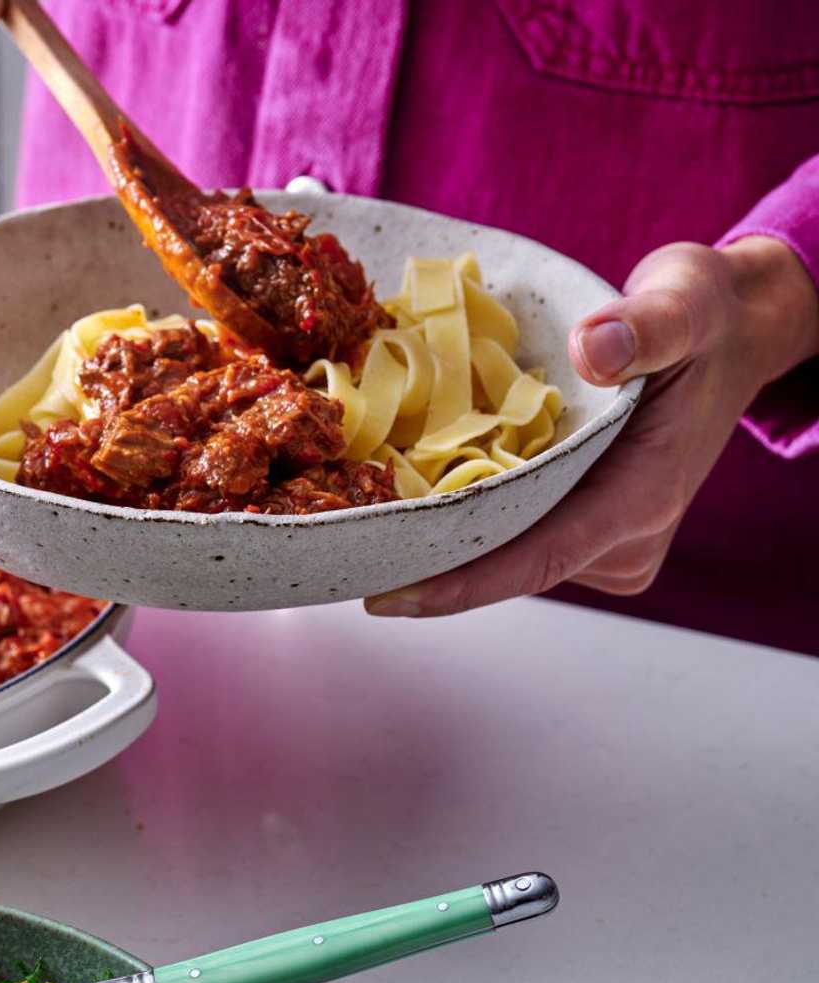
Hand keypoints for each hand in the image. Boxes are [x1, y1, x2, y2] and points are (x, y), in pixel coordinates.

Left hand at [365, 236, 818, 617]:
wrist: (733, 332)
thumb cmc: (705, 316)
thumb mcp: (685, 298)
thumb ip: (645, 324)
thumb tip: (597, 349)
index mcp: (642, 497)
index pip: (538, 559)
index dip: (461, 584)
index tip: (389, 596)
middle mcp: (623, 536)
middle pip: (508, 566)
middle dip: (427, 565)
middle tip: (339, 552)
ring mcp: (605, 540)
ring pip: (506, 554)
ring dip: (441, 537)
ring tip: (359, 515)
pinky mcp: (586, 528)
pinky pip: (513, 534)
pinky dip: (464, 519)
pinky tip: (406, 497)